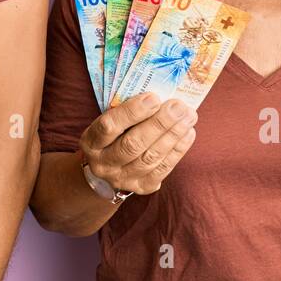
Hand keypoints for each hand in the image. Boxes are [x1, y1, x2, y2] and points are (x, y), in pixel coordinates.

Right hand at [79, 93, 197, 195]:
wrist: (108, 169)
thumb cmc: (113, 135)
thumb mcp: (110, 121)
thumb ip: (126, 110)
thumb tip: (158, 94)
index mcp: (91, 142)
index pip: (109, 126)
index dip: (132, 112)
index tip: (153, 97)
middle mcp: (103, 164)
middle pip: (133, 144)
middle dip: (159, 123)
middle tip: (178, 106)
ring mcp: (122, 179)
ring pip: (151, 157)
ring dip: (173, 135)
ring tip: (189, 116)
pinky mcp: (142, 187)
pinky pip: (163, 169)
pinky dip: (178, 150)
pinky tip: (188, 133)